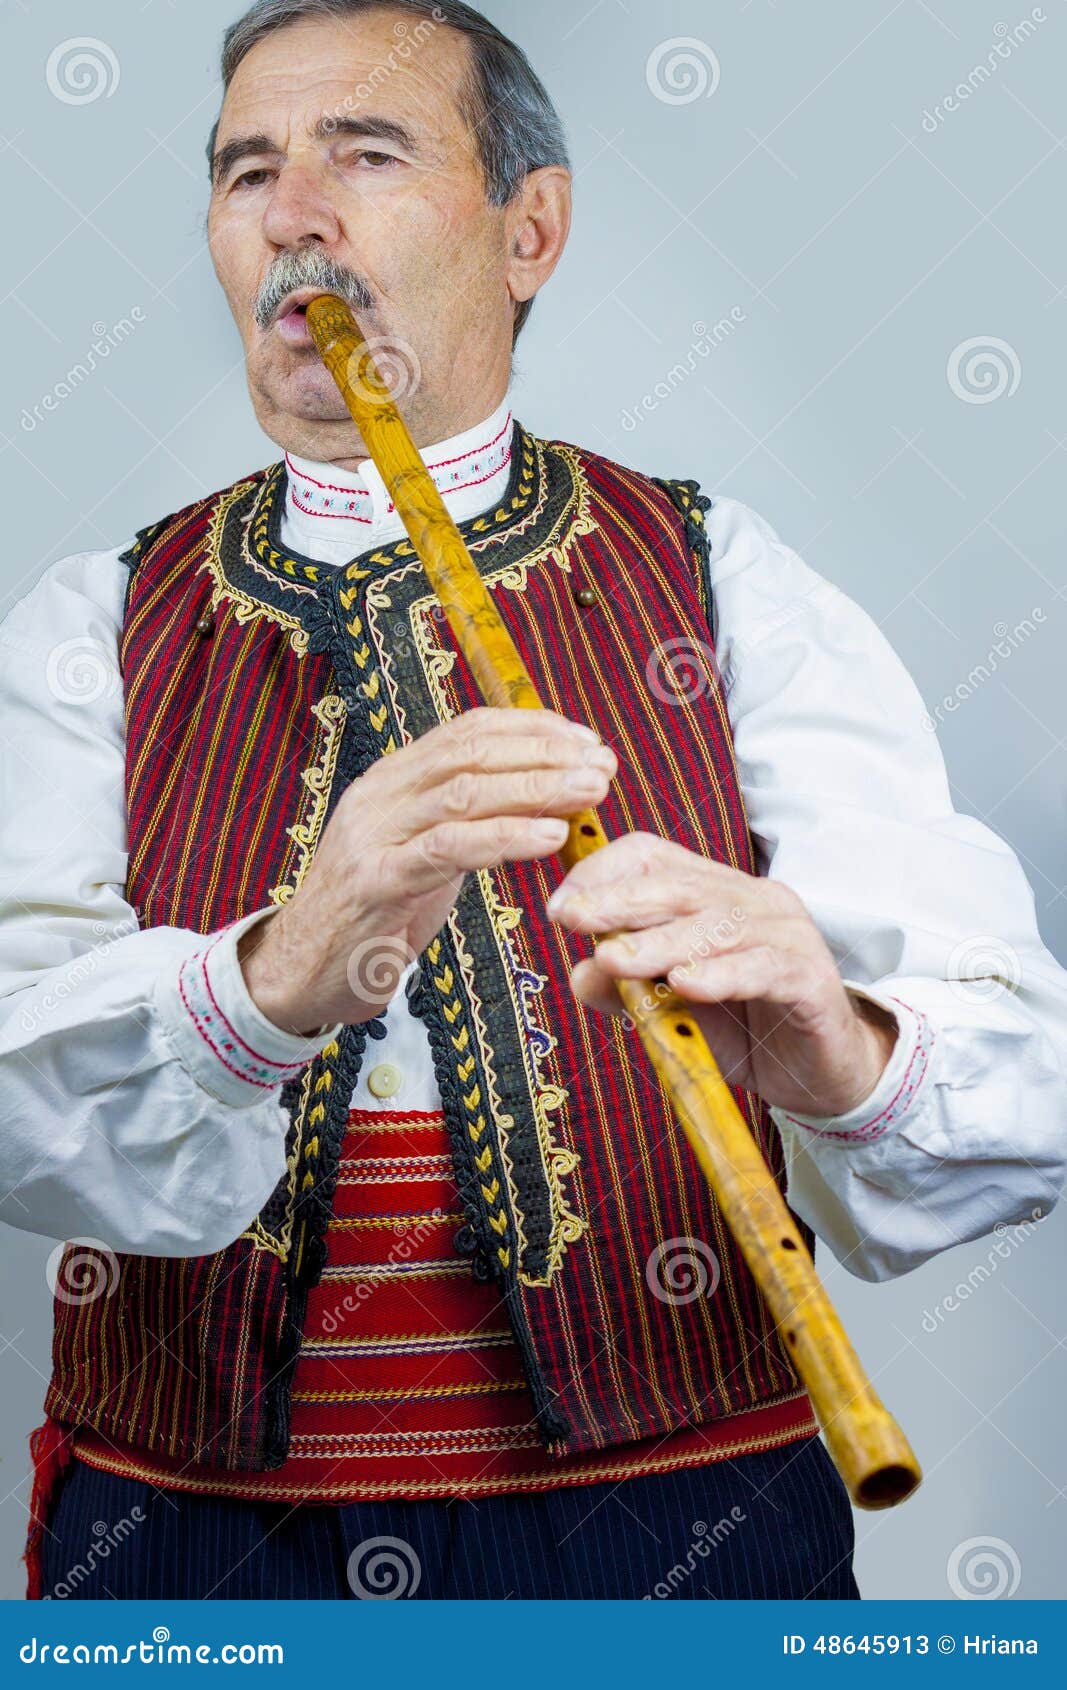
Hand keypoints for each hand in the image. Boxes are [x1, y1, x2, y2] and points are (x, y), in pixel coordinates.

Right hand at [239, 708, 615, 1034]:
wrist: (300, 973)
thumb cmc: (375, 916)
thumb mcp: (425, 856)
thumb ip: (468, 823)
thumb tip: (540, 796)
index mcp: (393, 780)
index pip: (468, 731)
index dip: (532, 728)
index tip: (586, 740)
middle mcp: (379, 796)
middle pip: (470, 752)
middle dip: (544, 753)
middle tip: (603, 764)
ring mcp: (373, 836)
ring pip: (463, 792)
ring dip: (536, 787)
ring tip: (590, 791)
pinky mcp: (375, 883)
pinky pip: (449, 849)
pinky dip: (505, 837)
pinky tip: (549, 836)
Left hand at [547, 832, 897, 1118]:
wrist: (821, 1073)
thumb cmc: (743, 1028)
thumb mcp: (671, 1009)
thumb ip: (627, 989)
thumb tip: (579, 973)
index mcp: (715, 893)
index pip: (654, 857)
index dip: (603, 874)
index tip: (561, 909)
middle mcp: (753, 900)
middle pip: (679, 886)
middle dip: (619, 901)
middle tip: (574, 920)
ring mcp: (787, 935)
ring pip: (716, 925)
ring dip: (659, 942)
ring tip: (615, 959)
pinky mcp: (809, 978)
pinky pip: (761, 969)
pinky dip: (721, 974)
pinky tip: (686, 984)